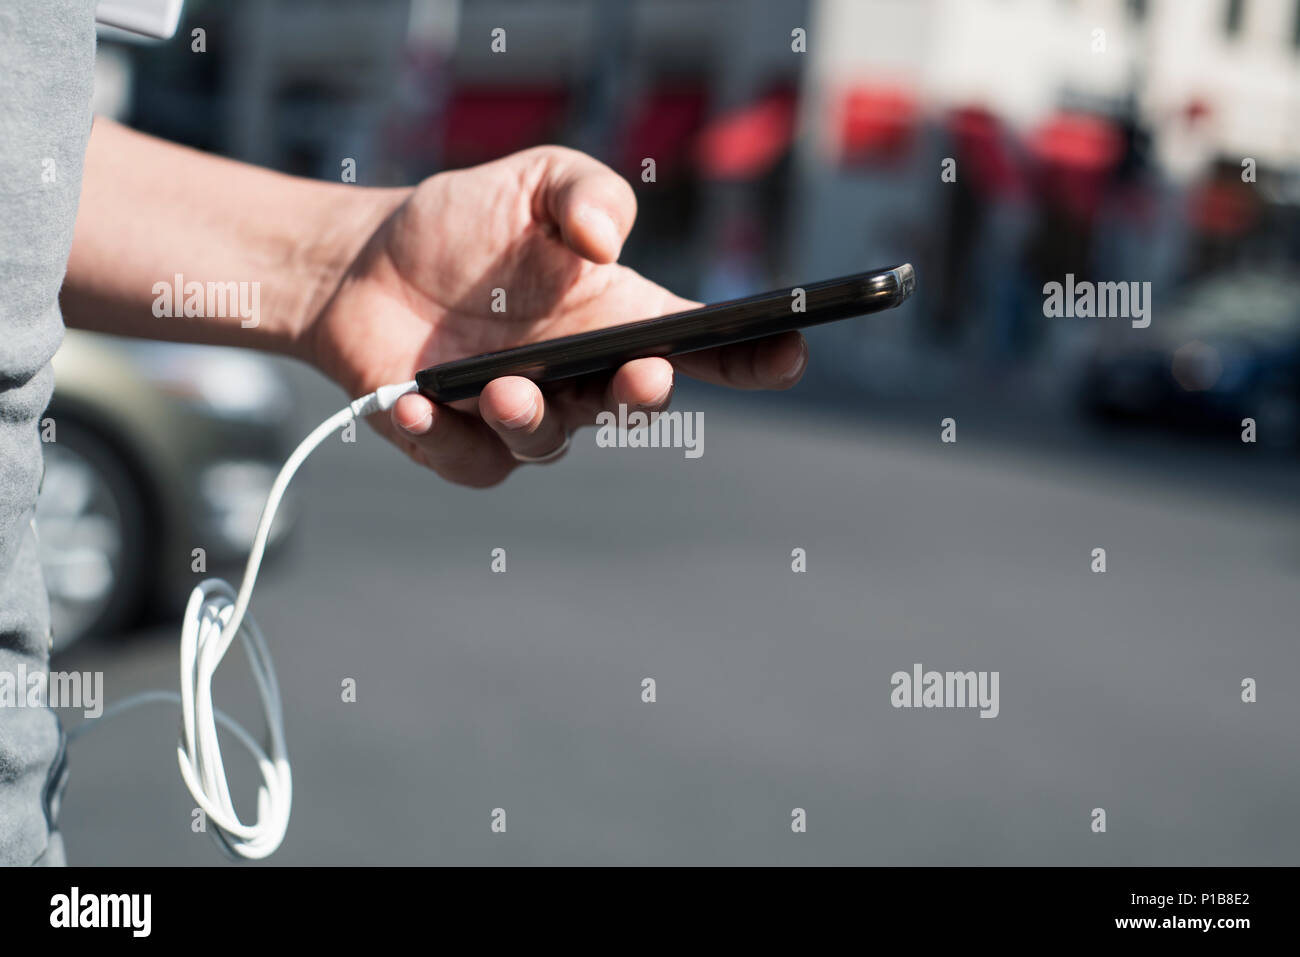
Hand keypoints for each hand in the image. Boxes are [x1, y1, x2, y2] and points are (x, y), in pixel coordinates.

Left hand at [305, 146, 807, 486]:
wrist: (365, 263)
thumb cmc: (469, 225)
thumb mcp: (534, 179)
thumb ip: (584, 193)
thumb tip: (606, 242)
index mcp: (619, 316)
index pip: (702, 345)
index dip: (753, 355)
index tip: (788, 350)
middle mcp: (582, 375)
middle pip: (633, 403)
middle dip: (646, 395)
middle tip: (644, 373)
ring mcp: (525, 416)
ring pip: (550, 442)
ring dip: (533, 419)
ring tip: (500, 389)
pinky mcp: (462, 444)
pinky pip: (469, 460)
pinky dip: (443, 437)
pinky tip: (413, 401)